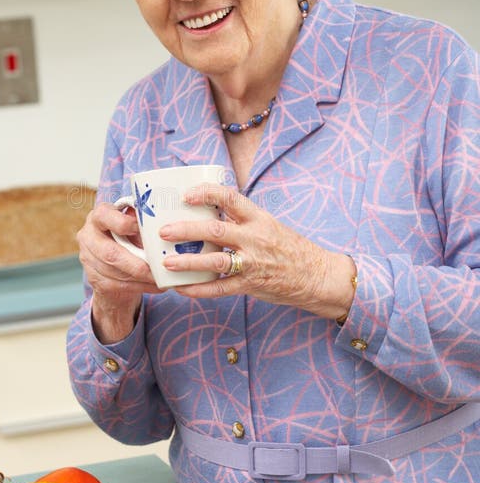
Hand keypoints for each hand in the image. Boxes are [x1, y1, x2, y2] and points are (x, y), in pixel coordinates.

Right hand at [77, 202, 162, 341]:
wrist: (112, 264)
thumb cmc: (127, 238)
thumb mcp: (134, 227)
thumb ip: (142, 225)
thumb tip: (166, 227)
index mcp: (98, 217)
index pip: (104, 216)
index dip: (124, 224)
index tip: (146, 230)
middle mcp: (88, 237)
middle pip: (110, 253)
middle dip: (136, 264)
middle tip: (158, 268)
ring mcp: (88, 259)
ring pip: (115, 272)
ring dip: (141, 278)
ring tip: (162, 278)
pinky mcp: (94, 278)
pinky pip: (118, 285)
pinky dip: (141, 286)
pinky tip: (157, 285)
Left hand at [159, 183, 354, 319]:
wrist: (317, 275)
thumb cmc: (288, 247)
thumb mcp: (268, 224)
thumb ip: (240, 219)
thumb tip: (205, 210)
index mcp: (258, 218)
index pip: (230, 198)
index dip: (206, 193)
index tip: (186, 195)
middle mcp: (255, 238)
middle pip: (215, 231)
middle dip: (186, 230)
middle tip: (164, 231)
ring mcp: (252, 263)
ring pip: (215, 261)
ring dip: (188, 262)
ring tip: (166, 262)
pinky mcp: (250, 285)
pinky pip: (220, 288)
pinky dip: (199, 289)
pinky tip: (181, 288)